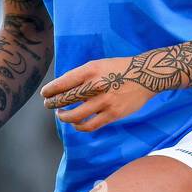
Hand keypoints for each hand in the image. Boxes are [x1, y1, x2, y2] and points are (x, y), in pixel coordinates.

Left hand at [40, 56, 155, 131]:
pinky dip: (80, 127)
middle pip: (66, 99)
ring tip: (61, 115)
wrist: (146, 75)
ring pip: (75, 116)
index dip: (50, 90)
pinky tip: (76, 125)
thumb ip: (81, 75)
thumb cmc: (119, 68)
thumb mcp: (98, 64)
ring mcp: (104, 101)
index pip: (62, 83)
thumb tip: (62, 87)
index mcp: (90, 70)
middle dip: (53, 104)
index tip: (45, 94)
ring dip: (64, 117)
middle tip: (48, 105)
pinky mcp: (113, 114)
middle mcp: (96, 86)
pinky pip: (90, 125)